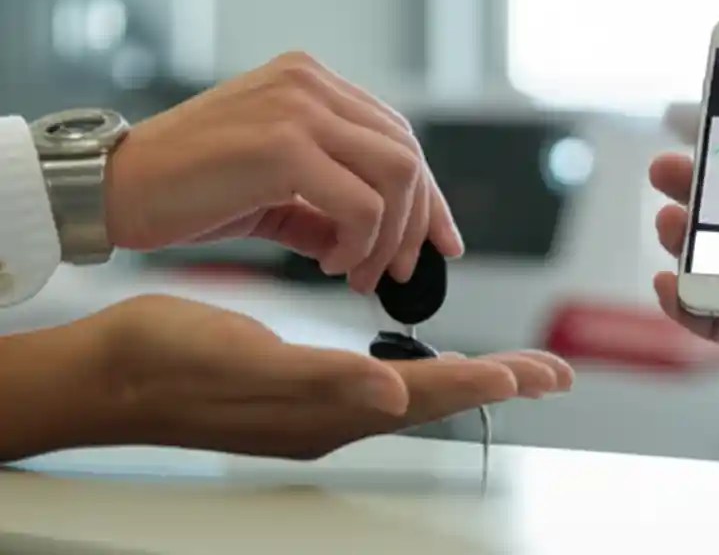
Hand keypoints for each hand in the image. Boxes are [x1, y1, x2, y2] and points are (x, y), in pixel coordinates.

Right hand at [0, 294, 571, 461]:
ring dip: (467, 380)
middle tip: (552, 374)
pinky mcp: (299, 393)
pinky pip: (378, 386)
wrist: (109, 373)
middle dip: (498, 384)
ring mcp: (317, 409)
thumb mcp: (243, 360)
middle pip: (435, 400)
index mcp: (327, 410)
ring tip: (510, 371)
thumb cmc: (166, 362)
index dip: (488, 382)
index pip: (430, 396)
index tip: (539, 371)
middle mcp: (332, 416)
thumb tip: (393, 396)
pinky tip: (419, 367)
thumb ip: (320, 380)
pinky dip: (419, 373)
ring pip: (413, 395)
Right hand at [104, 51, 458, 292]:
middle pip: (408, 155)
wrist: (110, 189)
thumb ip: (332, 203)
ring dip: (390, 238)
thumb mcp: (275, 190)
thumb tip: (389, 241)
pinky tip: (330, 264)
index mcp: (310, 82)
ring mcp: (297, 108)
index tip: (443, 243)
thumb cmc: (185, 189)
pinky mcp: (282, 145)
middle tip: (400, 273)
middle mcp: (310, 83)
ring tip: (358, 273)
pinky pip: (361, 204)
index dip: (430, 196)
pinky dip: (359, 244)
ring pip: (398, 176)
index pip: (398, 136)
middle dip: (418, 223)